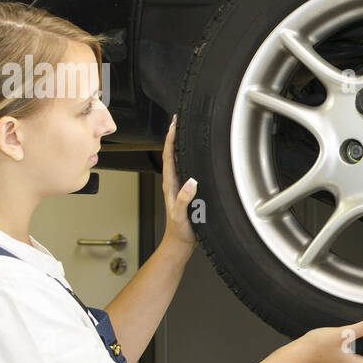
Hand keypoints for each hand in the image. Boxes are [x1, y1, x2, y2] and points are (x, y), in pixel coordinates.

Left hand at [161, 116, 197, 251]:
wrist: (180, 242)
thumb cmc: (180, 231)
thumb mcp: (181, 215)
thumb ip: (184, 199)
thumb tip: (191, 181)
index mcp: (170, 185)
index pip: (168, 156)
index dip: (170, 139)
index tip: (174, 124)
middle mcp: (173, 182)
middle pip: (171, 153)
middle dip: (174, 136)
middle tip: (179, 120)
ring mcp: (178, 185)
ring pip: (177, 159)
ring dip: (179, 144)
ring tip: (184, 130)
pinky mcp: (185, 190)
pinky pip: (185, 168)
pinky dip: (187, 157)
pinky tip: (194, 154)